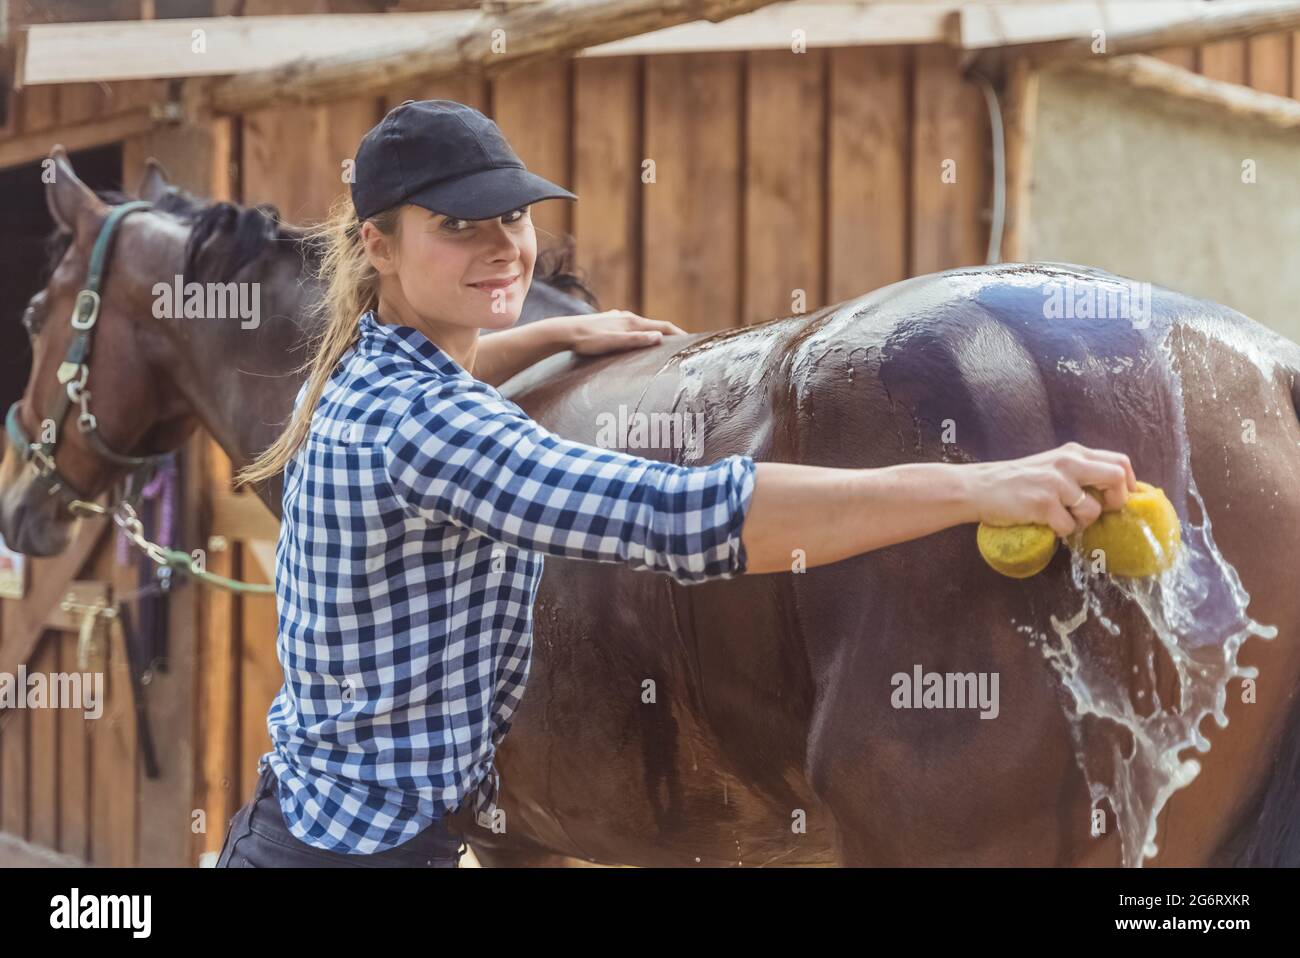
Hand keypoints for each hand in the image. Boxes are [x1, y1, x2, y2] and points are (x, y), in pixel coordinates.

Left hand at [560, 309, 686, 356]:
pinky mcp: (608, 323)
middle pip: (654, 325)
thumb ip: (636, 340)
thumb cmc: (588, 340)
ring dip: (654, 334)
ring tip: (661, 344)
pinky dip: (639, 334)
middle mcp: (627, 317)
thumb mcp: (614, 343)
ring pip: (642, 326)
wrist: (564, 332)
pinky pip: (630, 328)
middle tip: (681, 345)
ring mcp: (617, 319)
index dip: (678, 334)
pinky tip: (634, 339)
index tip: (691, 341)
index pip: (662, 327)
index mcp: (632, 322)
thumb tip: (660, 338)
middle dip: (669, 334)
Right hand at [965, 442, 1136, 537]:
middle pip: (1116, 479)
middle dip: (1115, 501)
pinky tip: (1045, 524)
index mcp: (1073, 453)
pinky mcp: (1043, 504)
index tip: (1122, 498)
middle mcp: (1068, 463)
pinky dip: (1060, 532)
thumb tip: (1111, 490)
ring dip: (1081, 522)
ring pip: (1093, 510)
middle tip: (1101, 511)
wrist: (979, 487)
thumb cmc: (1015, 480)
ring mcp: (1056, 483)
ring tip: (1062, 519)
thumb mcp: (1050, 465)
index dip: (1128, 484)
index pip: (1119, 462)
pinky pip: (1068, 527)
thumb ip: (1078, 471)